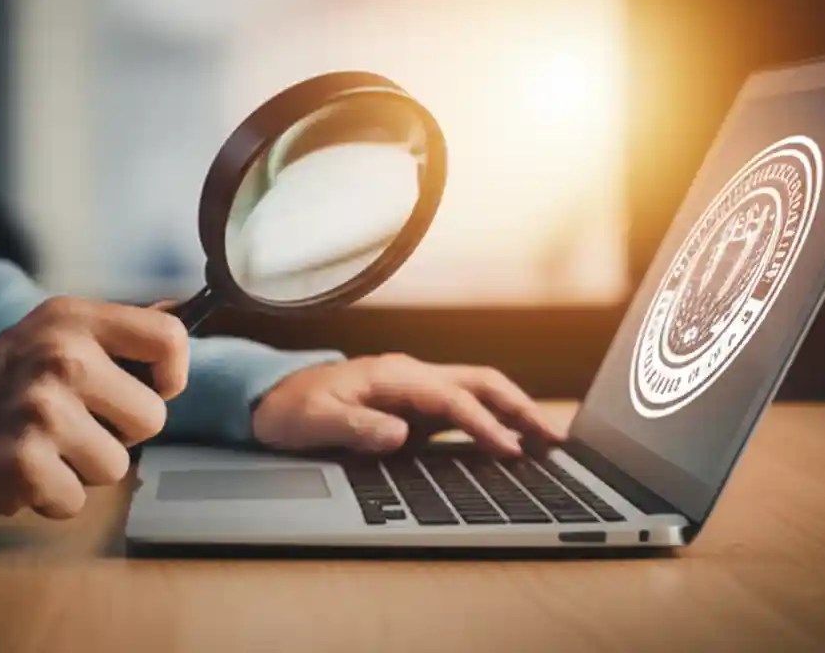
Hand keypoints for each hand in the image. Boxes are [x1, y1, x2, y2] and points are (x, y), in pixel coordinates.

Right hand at [0, 297, 187, 519]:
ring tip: (46, 446)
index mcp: (73, 320)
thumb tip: (185, 311)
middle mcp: (60, 357)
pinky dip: (53, 497)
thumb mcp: (54, 333)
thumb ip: (119, 331)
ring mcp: (42, 410)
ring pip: (117, 465)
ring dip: (84, 467)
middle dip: (120, 433)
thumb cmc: (5, 385)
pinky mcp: (26, 463)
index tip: (150, 388)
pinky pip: (78, 499)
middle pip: (152, 417)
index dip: (171, 373)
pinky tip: (25, 471)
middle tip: (73, 423)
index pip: (169, 336)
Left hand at [252, 354, 564, 455]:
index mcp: (392, 375)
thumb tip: (400, 433)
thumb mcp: (315, 421)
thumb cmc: (291, 408)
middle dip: (520, 406)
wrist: (270, 399)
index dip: (484, 423)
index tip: (509, 449)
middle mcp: (410, 376)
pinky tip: (508, 444)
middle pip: (480, 382)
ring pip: (477, 393)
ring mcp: (414, 390)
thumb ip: (357, 426)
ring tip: (547, 441)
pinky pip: (462, 410)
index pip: (452, 397)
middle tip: (555, 437)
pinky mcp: (413, 407)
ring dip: (513, 412)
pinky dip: (491, 423)